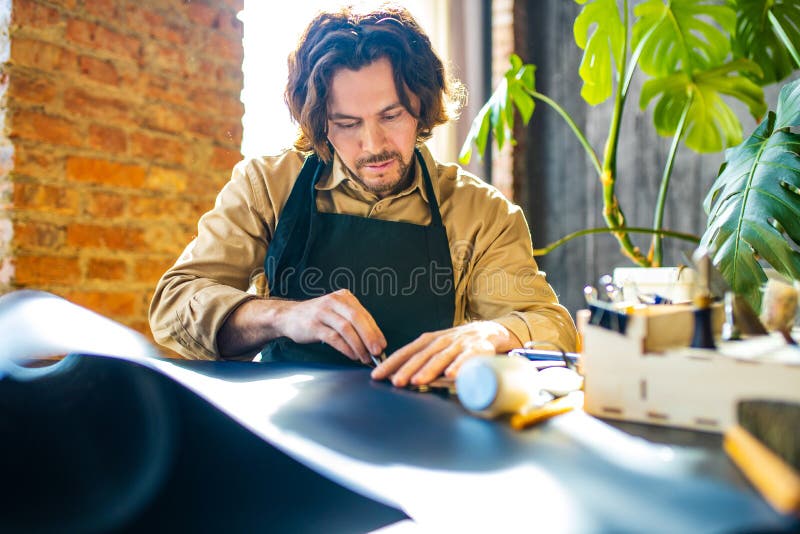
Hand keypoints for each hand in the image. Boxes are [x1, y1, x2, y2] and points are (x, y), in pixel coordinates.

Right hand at [274, 289, 386, 363]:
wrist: (288, 316)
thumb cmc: (317, 318)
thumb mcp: (336, 313)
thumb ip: (353, 323)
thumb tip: (374, 343)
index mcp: (343, 297)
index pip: (364, 314)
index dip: (375, 331)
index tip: (383, 345)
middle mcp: (334, 301)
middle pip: (357, 319)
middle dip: (370, 337)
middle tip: (378, 352)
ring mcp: (322, 312)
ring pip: (346, 329)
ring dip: (359, 345)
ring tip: (366, 358)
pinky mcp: (313, 325)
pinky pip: (333, 337)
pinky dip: (346, 348)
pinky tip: (352, 356)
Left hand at [370, 321, 520, 386]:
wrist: (489, 331)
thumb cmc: (457, 345)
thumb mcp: (436, 349)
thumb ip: (419, 361)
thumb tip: (396, 378)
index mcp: (428, 341)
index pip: (406, 352)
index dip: (391, 363)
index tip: (377, 376)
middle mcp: (442, 341)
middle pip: (422, 356)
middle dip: (407, 369)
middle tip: (395, 382)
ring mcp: (460, 345)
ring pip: (442, 358)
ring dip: (429, 370)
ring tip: (418, 381)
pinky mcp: (478, 349)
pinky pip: (468, 359)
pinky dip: (459, 367)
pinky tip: (451, 376)